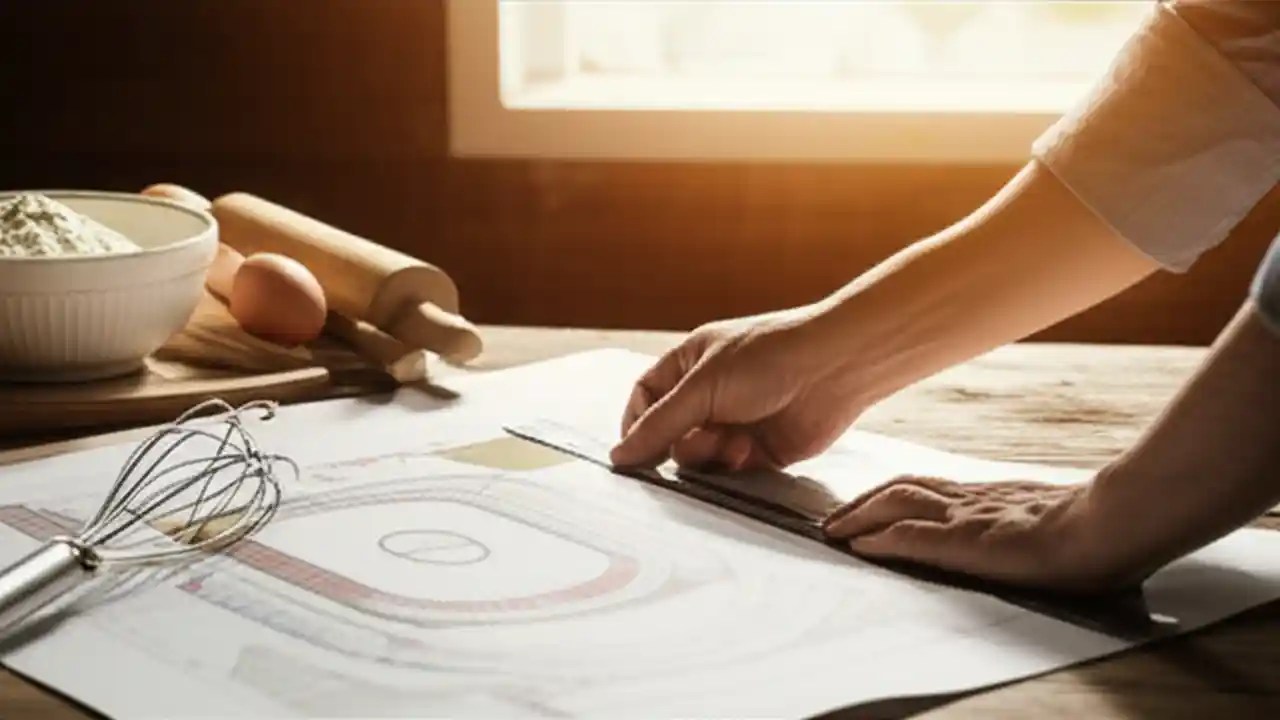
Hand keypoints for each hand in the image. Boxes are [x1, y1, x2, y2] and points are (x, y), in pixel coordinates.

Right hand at [609, 307, 866, 469]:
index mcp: (690, 365)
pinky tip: (750, 449)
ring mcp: (734, 423)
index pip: (646, 398)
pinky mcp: (759, 452)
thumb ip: (659, 425)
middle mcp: (709, 395)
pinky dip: (733, 466)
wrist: (834, 370)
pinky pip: (729, 473)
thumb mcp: (702, 386)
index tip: (634, 451)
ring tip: (731, 440)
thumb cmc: (768, 358)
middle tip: (693, 444)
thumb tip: (618, 456)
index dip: (637, 424)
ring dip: (708, 453)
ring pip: (697, 458)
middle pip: (669, 434)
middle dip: (678, 443)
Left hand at [823, 475, 1127, 592]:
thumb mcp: (1055, 513)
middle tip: (835, 518)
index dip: (892, 494)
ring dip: (859, 516)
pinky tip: (858, 547)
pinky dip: (879, 539)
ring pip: (895, 504)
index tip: (869, 504)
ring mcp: (967, 517)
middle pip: (901, 488)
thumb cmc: (1102, 524)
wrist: (1116, 522)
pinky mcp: (966, 541)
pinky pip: (909, 537)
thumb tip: (1038, 527)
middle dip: (862, 501)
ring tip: (833, 530)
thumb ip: (1034, 515)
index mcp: (992, 494)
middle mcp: (972, 499)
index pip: (929, 486)